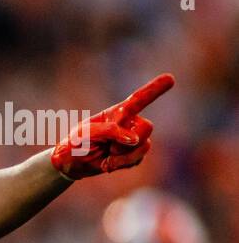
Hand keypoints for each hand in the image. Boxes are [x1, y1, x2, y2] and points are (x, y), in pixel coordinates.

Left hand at [50, 73, 173, 179]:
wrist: (72, 164)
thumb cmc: (75, 144)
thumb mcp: (84, 134)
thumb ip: (109, 131)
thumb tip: (134, 139)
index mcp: (116, 113)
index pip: (138, 99)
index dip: (155, 89)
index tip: (170, 78)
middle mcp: (128, 123)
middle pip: (147, 127)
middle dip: (131, 140)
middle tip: (110, 147)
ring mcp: (133, 139)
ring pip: (144, 146)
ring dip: (124, 155)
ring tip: (107, 156)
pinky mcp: (134, 155)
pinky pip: (138, 159)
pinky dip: (121, 164)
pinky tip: (108, 163)